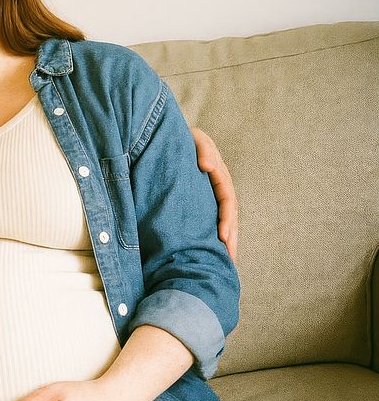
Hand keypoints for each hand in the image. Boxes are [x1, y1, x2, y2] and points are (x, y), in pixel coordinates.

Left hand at [191, 127, 238, 260]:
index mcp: (218, 175)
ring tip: (228, 262)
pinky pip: (210, 220)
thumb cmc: (183, 138)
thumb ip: (203, 149)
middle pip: (228, 215)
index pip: (227, 200)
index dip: (226, 219)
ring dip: (227, 240)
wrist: (170, 139)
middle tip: (229, 257)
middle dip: (230, 237)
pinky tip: (215, 252)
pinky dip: (215, 235)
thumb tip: (207, 166)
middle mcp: (218, 187)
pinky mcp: (201, 201)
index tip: (223, 236)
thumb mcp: (195, 138)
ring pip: (223, 220)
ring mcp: (210, 194)